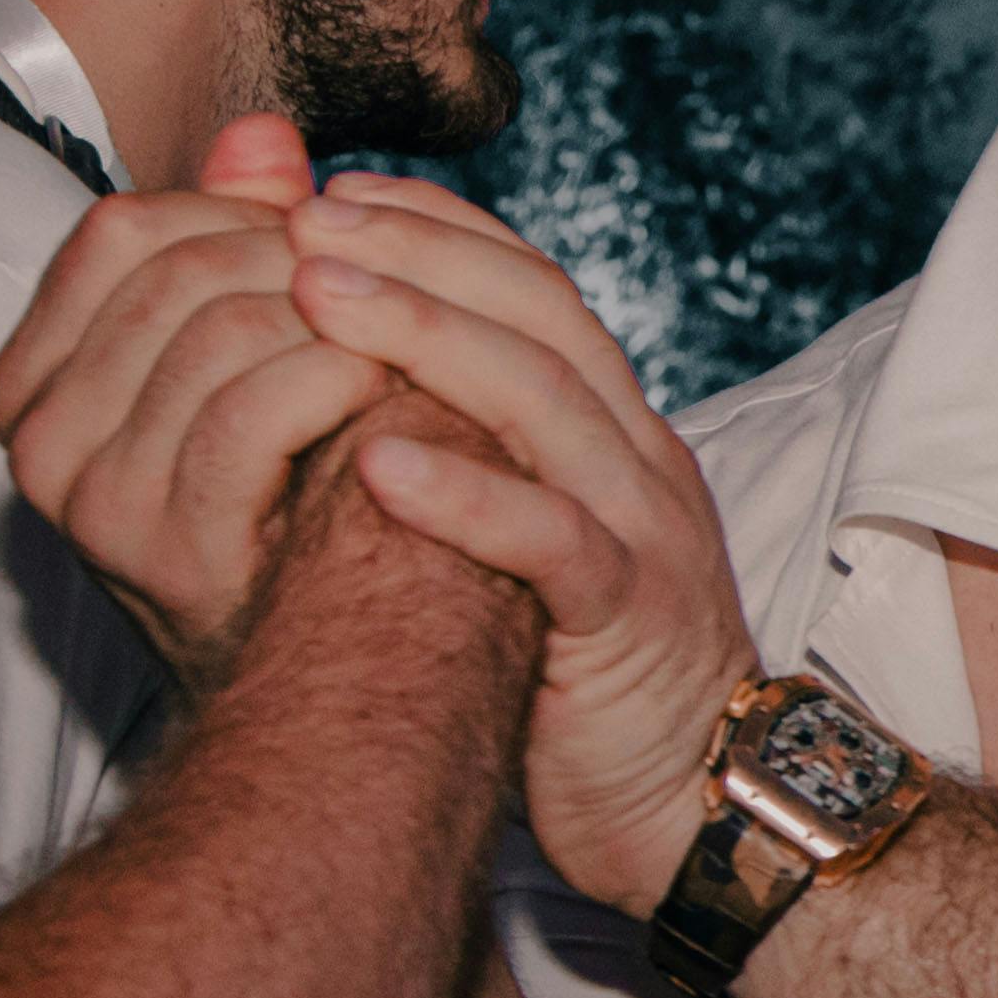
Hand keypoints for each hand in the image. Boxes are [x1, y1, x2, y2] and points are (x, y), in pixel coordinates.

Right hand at [0, 125, 402, 680]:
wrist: (322, 668)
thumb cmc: (289, 493)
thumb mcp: (246, 352)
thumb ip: (242, 237)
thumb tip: (267, 133)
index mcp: (30, 383)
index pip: (123, 231)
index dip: (234, 213)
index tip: (321, 241)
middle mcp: (36, 443)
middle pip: (176, 270)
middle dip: (296, 258)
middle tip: (387, 279)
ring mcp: (90, 502)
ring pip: (222, 328)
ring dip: (333, 314)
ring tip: (402, 328)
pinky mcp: (163, 547)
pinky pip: (256, 408)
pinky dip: (337, 377)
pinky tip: (394, 382)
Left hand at [278, 176, 771, 915]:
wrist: (694, 804)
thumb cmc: (583, 678)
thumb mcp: (528, 542)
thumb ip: (473, 458)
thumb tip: (359, 391)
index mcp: (611, 431)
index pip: (533, 288)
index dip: (437, 229)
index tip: (331, 193)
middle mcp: (636, 458)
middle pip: (537, 313)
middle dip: (416, 252)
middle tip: (303, 218)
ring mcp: (643, 530)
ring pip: (543, 400)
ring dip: (424, 336)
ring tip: (316, 297)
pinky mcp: (628, 620)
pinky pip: (552, 541)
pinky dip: (465, 494)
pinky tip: (375, 462)